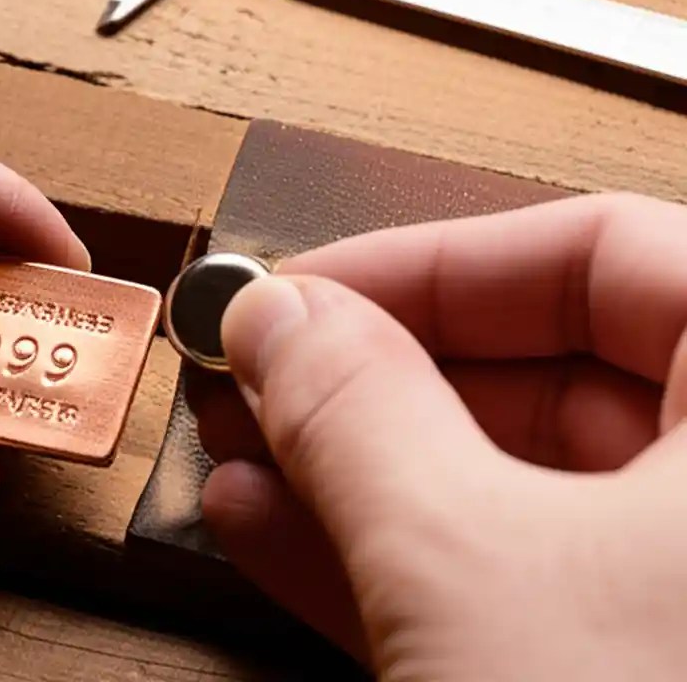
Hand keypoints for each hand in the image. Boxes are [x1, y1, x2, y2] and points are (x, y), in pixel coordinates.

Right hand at [197, 192, 686, 678]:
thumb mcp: (465, 560)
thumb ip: (359, 413)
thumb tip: (279, 322)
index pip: (603, 250)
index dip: (428, 262)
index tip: (304, 291)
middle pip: (553, 370)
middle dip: (374, 378)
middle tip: (259, 378)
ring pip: (523, 484)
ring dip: (363, 470)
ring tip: (247, 456)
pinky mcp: (642, 664)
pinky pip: (520, 580)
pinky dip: (399, 558)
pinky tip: (284, 536)